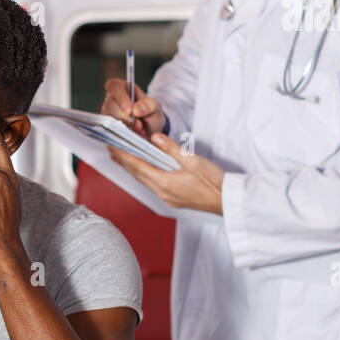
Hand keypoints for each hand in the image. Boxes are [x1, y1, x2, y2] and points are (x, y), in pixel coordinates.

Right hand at [101, 78, 165, 139]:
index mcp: (121, 88)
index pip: (113, 86)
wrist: (150, 131)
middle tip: (138, 125)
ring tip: (139, 131)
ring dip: (124, 128)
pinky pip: (108, 132)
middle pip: (109, 105)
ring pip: (108, 120)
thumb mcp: (155, 107)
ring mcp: (106, 115)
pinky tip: (132, 137)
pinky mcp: (106, 128)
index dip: (120, 97)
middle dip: (124, 117)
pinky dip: (121, 136)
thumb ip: (149, 105)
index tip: (130, 110)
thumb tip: (137, 109)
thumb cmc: (150, 114)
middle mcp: (111, 101)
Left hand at [108, 133, 225, 214]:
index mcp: (164, 182)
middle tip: (112, 148)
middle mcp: (161, 192)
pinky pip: (152, 184)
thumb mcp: (193, 160)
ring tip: (122, 157)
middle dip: (123, 161)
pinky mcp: (172, 199)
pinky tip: (144, 169)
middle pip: (136, 174)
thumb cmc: (213, 182)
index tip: (112, 145)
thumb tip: (155, 137)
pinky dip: (144, 174)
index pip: (136, 165)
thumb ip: (172, 148)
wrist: (227, 201)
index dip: (122, 155)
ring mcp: (166, 197)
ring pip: (143, 180)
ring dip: (132, 168)